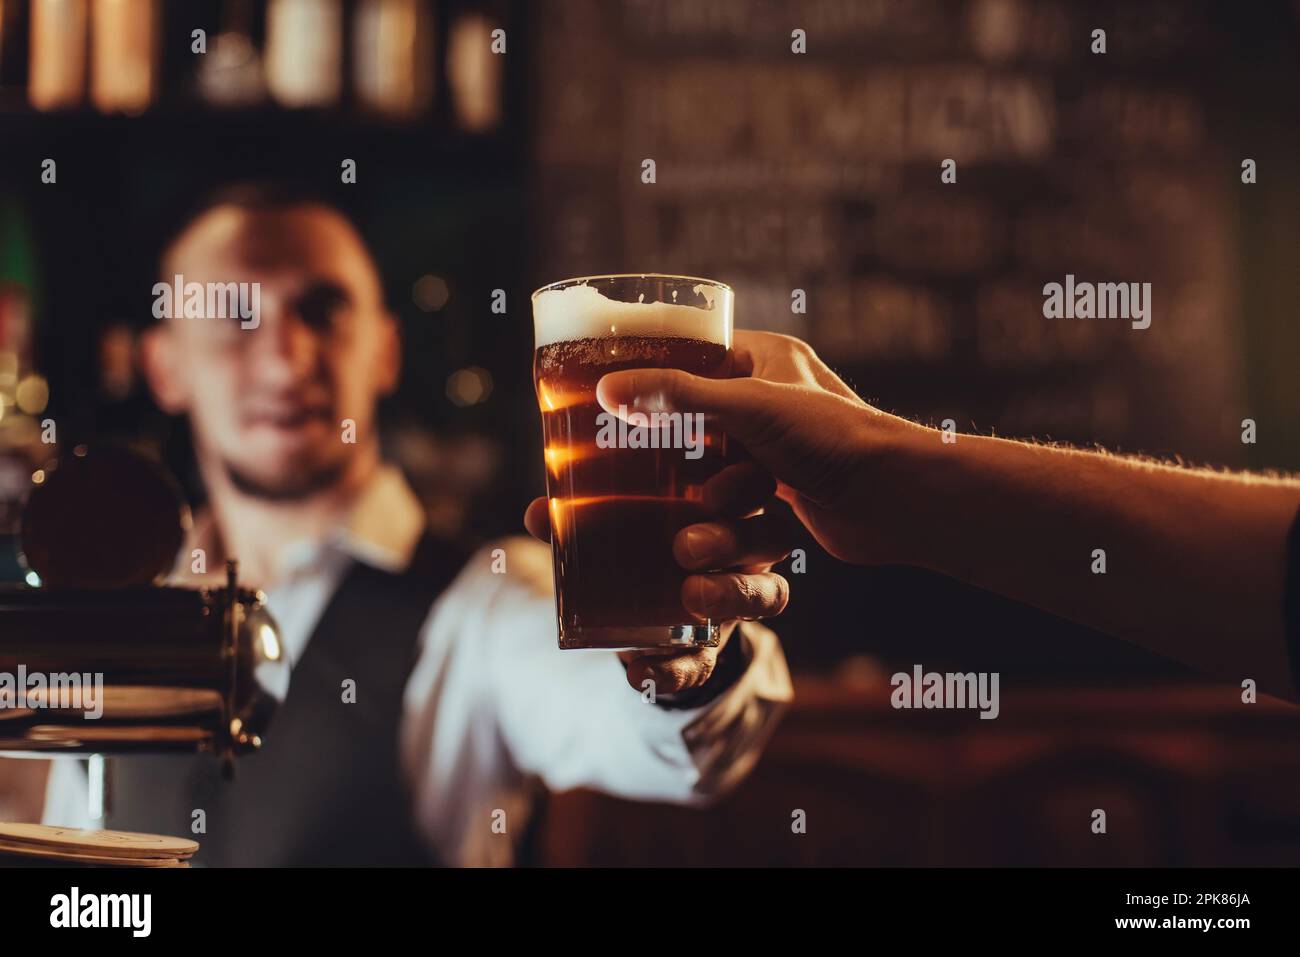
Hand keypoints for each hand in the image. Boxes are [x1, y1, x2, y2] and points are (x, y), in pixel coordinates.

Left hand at [523, 461, 792, 694]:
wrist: (644, 621)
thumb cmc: (638, 549)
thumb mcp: (614, 529)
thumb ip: (581, 519)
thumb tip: (539, 512)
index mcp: (725, 506)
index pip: (756, 482)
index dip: (744, 484)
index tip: (710, 490)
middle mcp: (746, 550)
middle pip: (770, 536)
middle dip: (734, 538)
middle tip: (686, 546)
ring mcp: (736, 599)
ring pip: (770, 594)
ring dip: (732, 595)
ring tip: (690, 598)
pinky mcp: (712, 649)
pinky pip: (709, 662)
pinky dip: (676, 671)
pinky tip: (642, 673)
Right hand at [594, 330, 926, 564]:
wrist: (899, 500)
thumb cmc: (834, 436)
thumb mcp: (747, 405)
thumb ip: (675, 397)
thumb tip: (606, 390)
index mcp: (765, 360)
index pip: (695, 357)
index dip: (654, 378)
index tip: (613, 400)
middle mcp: (772, 404)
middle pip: (698, 428)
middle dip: (673, 463)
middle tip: (635, 479)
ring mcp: (781, 455)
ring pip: (719, 481)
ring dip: (709, 510)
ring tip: (699, 531)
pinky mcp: (790, 502)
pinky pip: (744, 517)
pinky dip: (733, 534)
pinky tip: (718, 546)